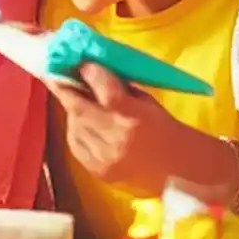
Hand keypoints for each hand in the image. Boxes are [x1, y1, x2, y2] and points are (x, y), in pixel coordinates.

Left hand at [49, 64, 199, 196]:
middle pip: (79, 107)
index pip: (106, 91)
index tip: (81, 64)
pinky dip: (77, 130)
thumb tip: (90, 69)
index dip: (90, 74)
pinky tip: (86, 126)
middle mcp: (116, 138)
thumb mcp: (148, 103)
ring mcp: (104, 156)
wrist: (180, 174)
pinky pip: (75, 143)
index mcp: (135, 117)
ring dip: (74, 111)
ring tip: (80, 103)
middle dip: (67, 90)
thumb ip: (119, 88)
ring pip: (74, 124)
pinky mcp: (97, 170)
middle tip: (58, 76)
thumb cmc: (165, 131)